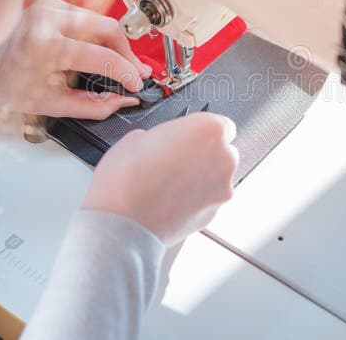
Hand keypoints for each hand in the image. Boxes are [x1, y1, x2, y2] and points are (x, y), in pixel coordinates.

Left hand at [0, 0, 152, 118]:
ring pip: (102, 20)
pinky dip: (100, 34)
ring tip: (122, 64)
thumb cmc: (8, 87)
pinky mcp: (52, 2)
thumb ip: (92, 106)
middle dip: (128, 53)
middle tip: (136, 73)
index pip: (102, 57)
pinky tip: (101, 51)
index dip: (126, 73)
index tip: (137, 86)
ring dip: (116, 43)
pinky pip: (89, 16)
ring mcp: (50, 5)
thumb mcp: (51, 106)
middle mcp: (48, 19)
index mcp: (46, 47)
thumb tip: (124, 100)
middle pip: (109, 29)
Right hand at [82, 113, 238, 246]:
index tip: (190, 136)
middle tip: (174, 159)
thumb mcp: (139, 137)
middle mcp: (223, 157)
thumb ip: (165, 135)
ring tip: (169, 182)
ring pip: (217, 175)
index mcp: (209, 129)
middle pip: (222, 150)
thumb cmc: (126, 180)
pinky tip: (171, 199)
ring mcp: (222, 187)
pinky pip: (209, 198)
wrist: (122, 224)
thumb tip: (166, 143)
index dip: (202, 130)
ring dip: (200, 176)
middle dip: (202, 154)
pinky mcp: (214, 212)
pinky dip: (196, 197)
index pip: (221, 123)